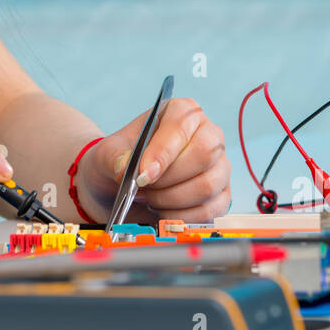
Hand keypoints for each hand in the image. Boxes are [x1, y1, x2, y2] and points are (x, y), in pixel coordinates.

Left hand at [82, 98, 231, 223]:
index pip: (181, 128)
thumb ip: (114, 158)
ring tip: (149, 199)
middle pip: (204, 155)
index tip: (142, 176)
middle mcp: (208, 134)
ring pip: (207, 185)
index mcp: (182, 112)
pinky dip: (181, 217)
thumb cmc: (121, 161)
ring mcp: (219, 166)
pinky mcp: (221, 195)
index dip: (162, 154)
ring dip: (172, 200)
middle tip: (142, 189)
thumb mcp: (107, 153)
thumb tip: (125, 169)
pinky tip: (162, 212)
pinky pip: (210, 211)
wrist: (122, 185)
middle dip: (168, 181)